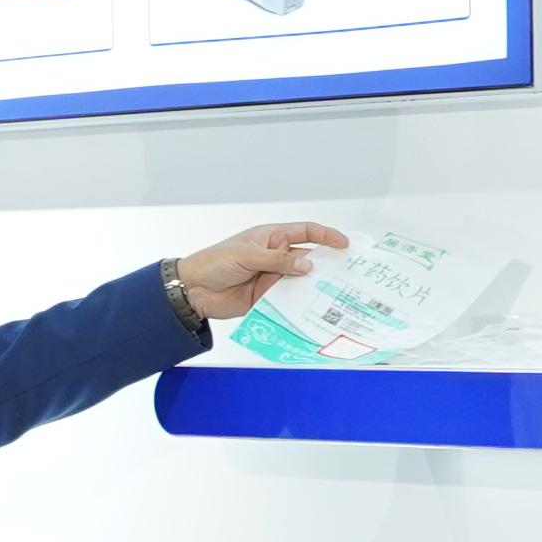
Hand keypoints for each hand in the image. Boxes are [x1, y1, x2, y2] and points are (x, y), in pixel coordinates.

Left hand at [169, 220, 354, 324]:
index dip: (326, 236)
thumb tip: (308, 265)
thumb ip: (277, 260)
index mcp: (271, 238)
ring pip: (301, 281)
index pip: (305, 232)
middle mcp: (276, 257)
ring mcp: (273, 278)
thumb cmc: (215, 262)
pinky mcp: (267, 298)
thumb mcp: (247, 256)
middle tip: (348, 274)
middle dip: (326, 265)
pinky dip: (300, 304)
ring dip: (315, 287)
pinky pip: (288, 300)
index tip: (344, 244)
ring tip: (336, 294)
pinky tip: (313, 310)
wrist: (192, 289)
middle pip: (308, 259)